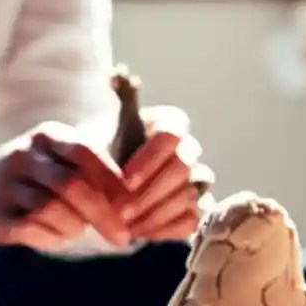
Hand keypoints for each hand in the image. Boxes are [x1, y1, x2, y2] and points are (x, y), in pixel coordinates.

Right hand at [0, 122, 131, 250]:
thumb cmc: (38, 176)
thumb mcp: (63, 160)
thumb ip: (95, 174)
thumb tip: (133, 205)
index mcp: (49, 136)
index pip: (86, 152)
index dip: (112, 181)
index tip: (132, 208)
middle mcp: (25, 155)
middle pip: (72, 184)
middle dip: (103, 214)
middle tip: (122, 237)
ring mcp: (6, 184)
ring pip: (52, 209)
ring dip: (75, 226)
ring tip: (78, 229)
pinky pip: (32, 229)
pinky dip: (53, 238)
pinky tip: (59, 237)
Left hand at [118, 105, 203, 241]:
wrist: (109, 184)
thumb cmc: (111, 153)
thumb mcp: (113, 125)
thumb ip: (121, 99)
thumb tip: (119, 72)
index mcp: (173, 124)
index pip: (172, 136)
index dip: (149, 159)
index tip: (122, 179)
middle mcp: (191, 150)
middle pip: (183, 168)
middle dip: (150, 191)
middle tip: (120, 210)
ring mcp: (197, 181)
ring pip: (188, 195)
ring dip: (155, 212)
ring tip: (126, 225)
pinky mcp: (196, 209)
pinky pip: (192, 219)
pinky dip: (166, 227)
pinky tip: (141, 233)